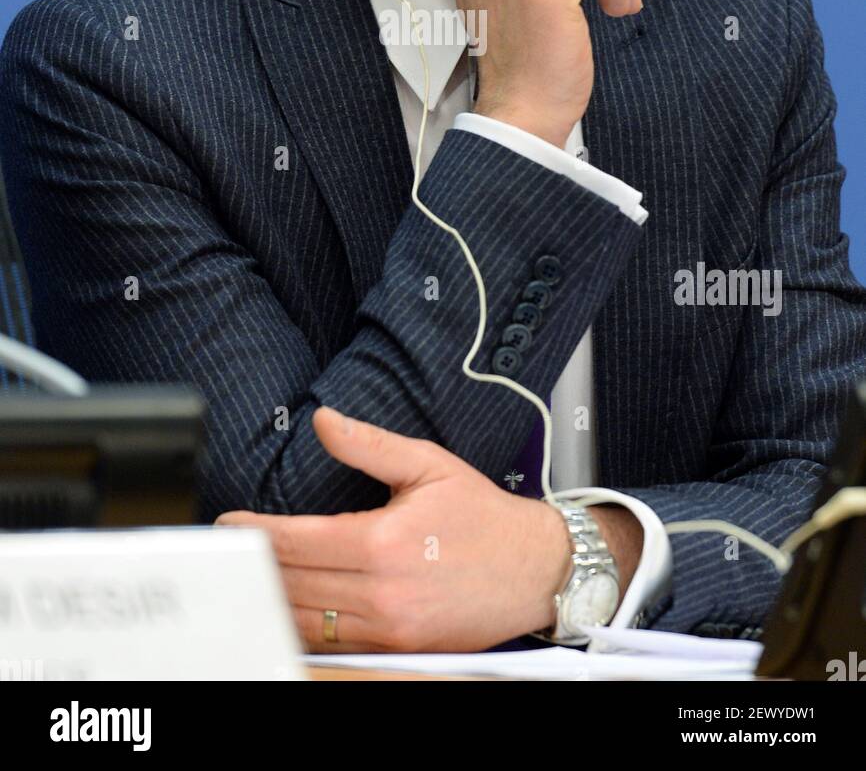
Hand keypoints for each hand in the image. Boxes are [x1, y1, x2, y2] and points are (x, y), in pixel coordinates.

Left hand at [216, 406, 575, 653]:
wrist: (536, 571)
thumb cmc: (484, 517)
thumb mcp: (428, 465)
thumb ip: (369, 445)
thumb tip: (324, 421)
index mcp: (383, 542)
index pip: (295, 540)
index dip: (254, 531)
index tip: (230, 523)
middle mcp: (382, 592)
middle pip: (291, 583)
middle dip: (254, 564)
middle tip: (231, 548)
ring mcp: (389, 629)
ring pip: (306, 620)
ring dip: (273, 597)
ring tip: (252, 574)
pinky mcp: (397, 651)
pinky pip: (334, 644)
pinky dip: (306, 626)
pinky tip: (292, 605)